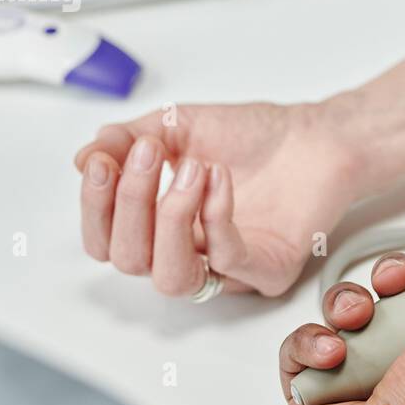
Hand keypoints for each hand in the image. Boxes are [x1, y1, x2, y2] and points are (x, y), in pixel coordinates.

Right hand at [75, 100, 363, 296]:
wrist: (319, 134)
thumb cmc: (256, 135)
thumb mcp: (177, 126)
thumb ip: (127, 140)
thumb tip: (85, 158)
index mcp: (159, 224)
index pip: (105, 239)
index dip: (95, 206)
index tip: (103, 162)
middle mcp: (188, 252)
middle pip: (128, 260)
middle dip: (130, 203)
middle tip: (149, 153)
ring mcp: (227, 268)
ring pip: (170, 278)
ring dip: (169, 220)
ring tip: (191, 168)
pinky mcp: (267, 271)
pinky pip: (226, 260)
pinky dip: (216, 215)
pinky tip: (221, 177)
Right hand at [279, 203, 404, 404]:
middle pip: (399, 289)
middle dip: (391, 278)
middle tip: (392, 284)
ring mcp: (366, 370)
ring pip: (349, 307)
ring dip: (349, 308)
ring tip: (355, 328)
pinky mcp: (322, 384)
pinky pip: (307, 341)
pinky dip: (312, 345)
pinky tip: (330, 360)